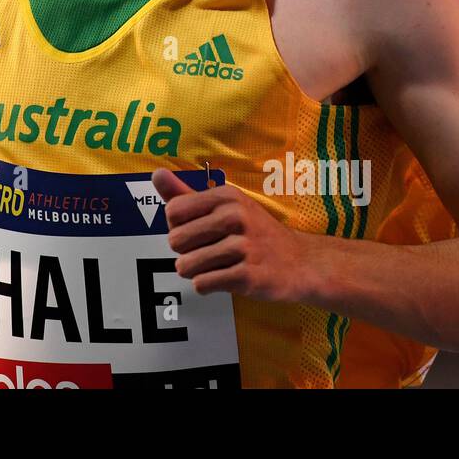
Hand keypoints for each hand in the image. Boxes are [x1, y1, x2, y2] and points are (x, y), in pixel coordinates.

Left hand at [152, 167, 316, 302]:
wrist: (301, 262)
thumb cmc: (254, 232)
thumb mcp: (226, 206)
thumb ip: (186, 194)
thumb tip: (157, 174)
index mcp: (226, 196)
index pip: (172, 211)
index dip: (179, 225)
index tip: (198, 229)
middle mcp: (235, 217)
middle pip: (175, 240)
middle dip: (185, 251)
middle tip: (208, 250)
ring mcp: (243, 247)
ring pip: (186, 266)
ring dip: (195, 271)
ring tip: (215, 266)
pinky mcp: (247, 276)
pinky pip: (202, 284)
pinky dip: (207, 285)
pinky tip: (225, 278)